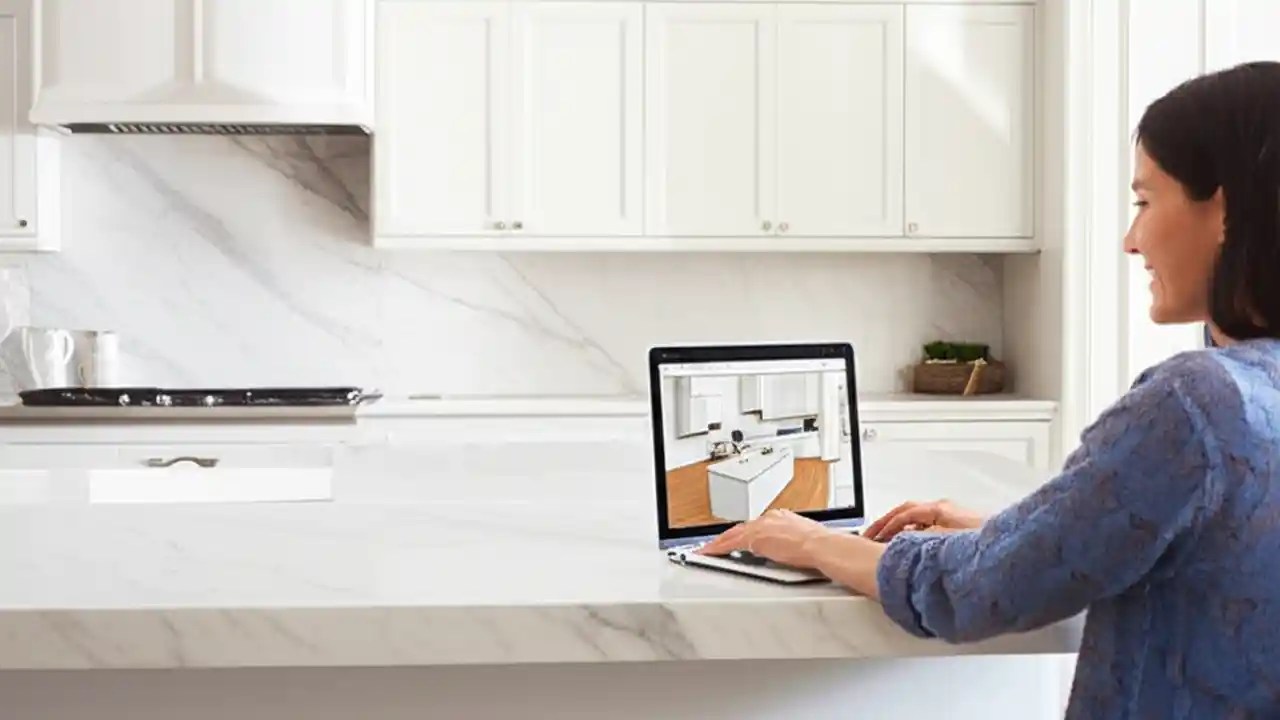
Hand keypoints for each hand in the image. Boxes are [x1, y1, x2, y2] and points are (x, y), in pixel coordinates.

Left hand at [697, 509, 833, 568]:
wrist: (819, 545)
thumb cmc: (818, 545)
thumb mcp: (803, 540)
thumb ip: (792, 543)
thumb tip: (793, 551)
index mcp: (781, 517)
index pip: (757, 525)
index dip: (746, 533)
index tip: (741, 539)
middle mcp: (768, 518)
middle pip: (741, 528)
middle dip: (728, 537)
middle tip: (716, 544)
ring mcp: (759, 527)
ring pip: (732, 534)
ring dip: (719, 543)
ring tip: (708, 549)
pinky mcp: (753, 539)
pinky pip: (729, 544)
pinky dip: (717, 549)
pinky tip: (709, 554)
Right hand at [864, 499, 984, 541]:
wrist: (1013, 549)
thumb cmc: (986, 545)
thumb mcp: (945, 541)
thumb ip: (921, 539)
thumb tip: (902, 542)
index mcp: (940, 509)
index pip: (903, 513)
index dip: (885, 526)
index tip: (873, 538)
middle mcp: (946, 509)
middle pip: (908, 511)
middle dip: (888, 524)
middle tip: (872, 536)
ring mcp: (954, 516)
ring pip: (918, 518)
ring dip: (901, 529)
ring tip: (887, 542)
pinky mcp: (961, 528)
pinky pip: (928, 526)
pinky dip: (914, 533)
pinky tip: (912, 547)